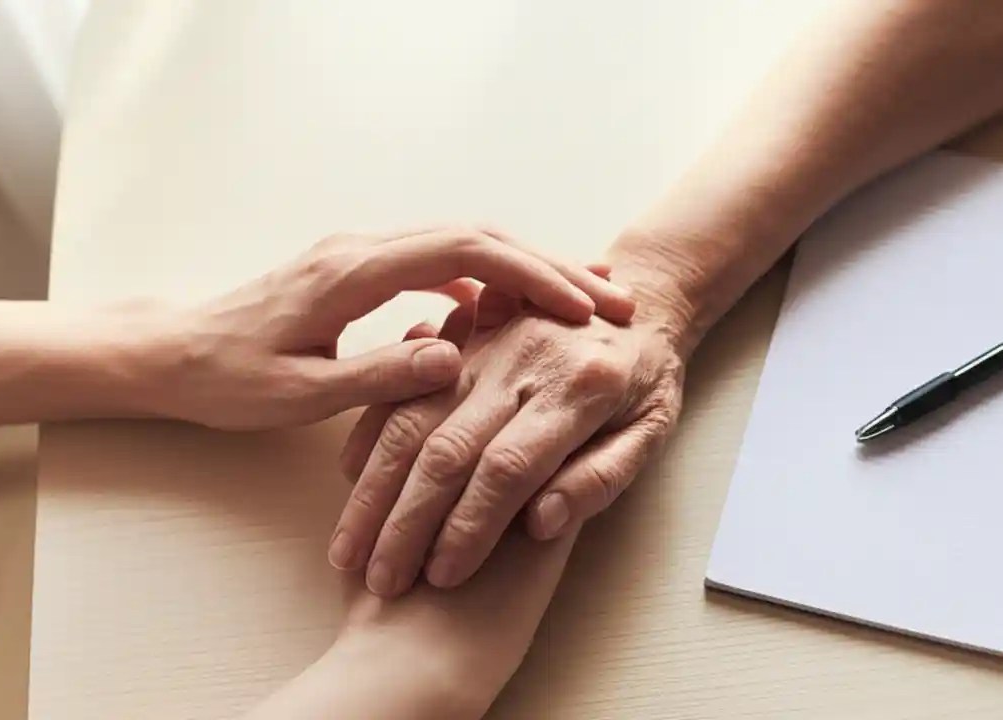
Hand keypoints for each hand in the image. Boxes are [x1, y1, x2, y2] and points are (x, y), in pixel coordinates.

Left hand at [140, 227, 633, 429]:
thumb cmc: (227, 379)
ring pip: (463, 246)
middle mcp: (361, 248)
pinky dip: (489, 280)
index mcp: (351, 272)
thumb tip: (455, 359)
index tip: (581, 304)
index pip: (461, 251)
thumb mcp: (300, 393)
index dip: (529, 273)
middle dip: (547, 264)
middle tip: (609, 297)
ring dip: (525, 270)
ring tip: (583, 301)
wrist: (172, 353)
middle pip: (475, 236)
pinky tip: (516, 313)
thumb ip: (379, 375)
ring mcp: (361, 254)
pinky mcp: (361, 269)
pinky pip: (441, 262)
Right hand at [333, 301, 684, 594]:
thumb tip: (541, 523)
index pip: (509, 467)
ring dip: (376, 488)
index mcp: (579, 388)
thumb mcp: (652, 433)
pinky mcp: (464, 337)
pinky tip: (352, 480)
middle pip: (448, 447)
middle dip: (406, 521)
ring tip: (351, 548)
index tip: (441, 575)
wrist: (646, 297)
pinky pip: (407, 384)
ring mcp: (488, 344)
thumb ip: (600, 479)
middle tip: (380, 578)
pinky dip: (371, 433)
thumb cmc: (650, 379)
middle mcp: (526, 359)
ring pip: (413, 418)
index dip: (469, 526)